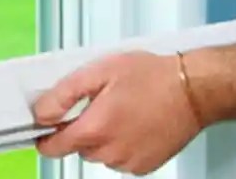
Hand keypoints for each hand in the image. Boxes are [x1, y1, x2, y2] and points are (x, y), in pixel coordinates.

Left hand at [33, 51, 205, 174]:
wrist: (194, 91)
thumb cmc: (154, 77)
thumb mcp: (101, 70)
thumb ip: (64, 93)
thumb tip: (42, 112)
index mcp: (94, 128)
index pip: (52, 147)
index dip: (47, 134)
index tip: (51, 125)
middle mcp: (109, 152)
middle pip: (79, 147)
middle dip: (85, 128)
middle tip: (103, 103)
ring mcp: (127, 162)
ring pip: (101, 154)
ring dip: (105, 137)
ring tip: (126, 110)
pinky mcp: (144, 166)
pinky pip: (122, 159)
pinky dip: (124, 144)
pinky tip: (138, 123)